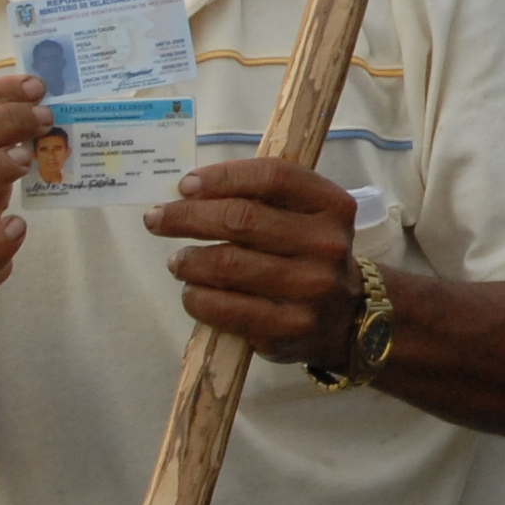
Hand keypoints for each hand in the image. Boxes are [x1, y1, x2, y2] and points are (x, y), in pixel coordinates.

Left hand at [144, 159, 362, 366]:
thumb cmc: (308, 256)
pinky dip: (196, 297)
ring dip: (189, 260)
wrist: (347, 317)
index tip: (185, 186)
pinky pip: (226, 308)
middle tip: (157, 219)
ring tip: (178, 261)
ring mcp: (310, 288)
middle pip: (242, 219)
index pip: (273, 177)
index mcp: (332, 206)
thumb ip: (262, 198)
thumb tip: (189, 192)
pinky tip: (192, 292)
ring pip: (228, 264)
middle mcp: (326, 244)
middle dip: (187, 216)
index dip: (222, 177)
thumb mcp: (305, 217)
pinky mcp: (289, 327)